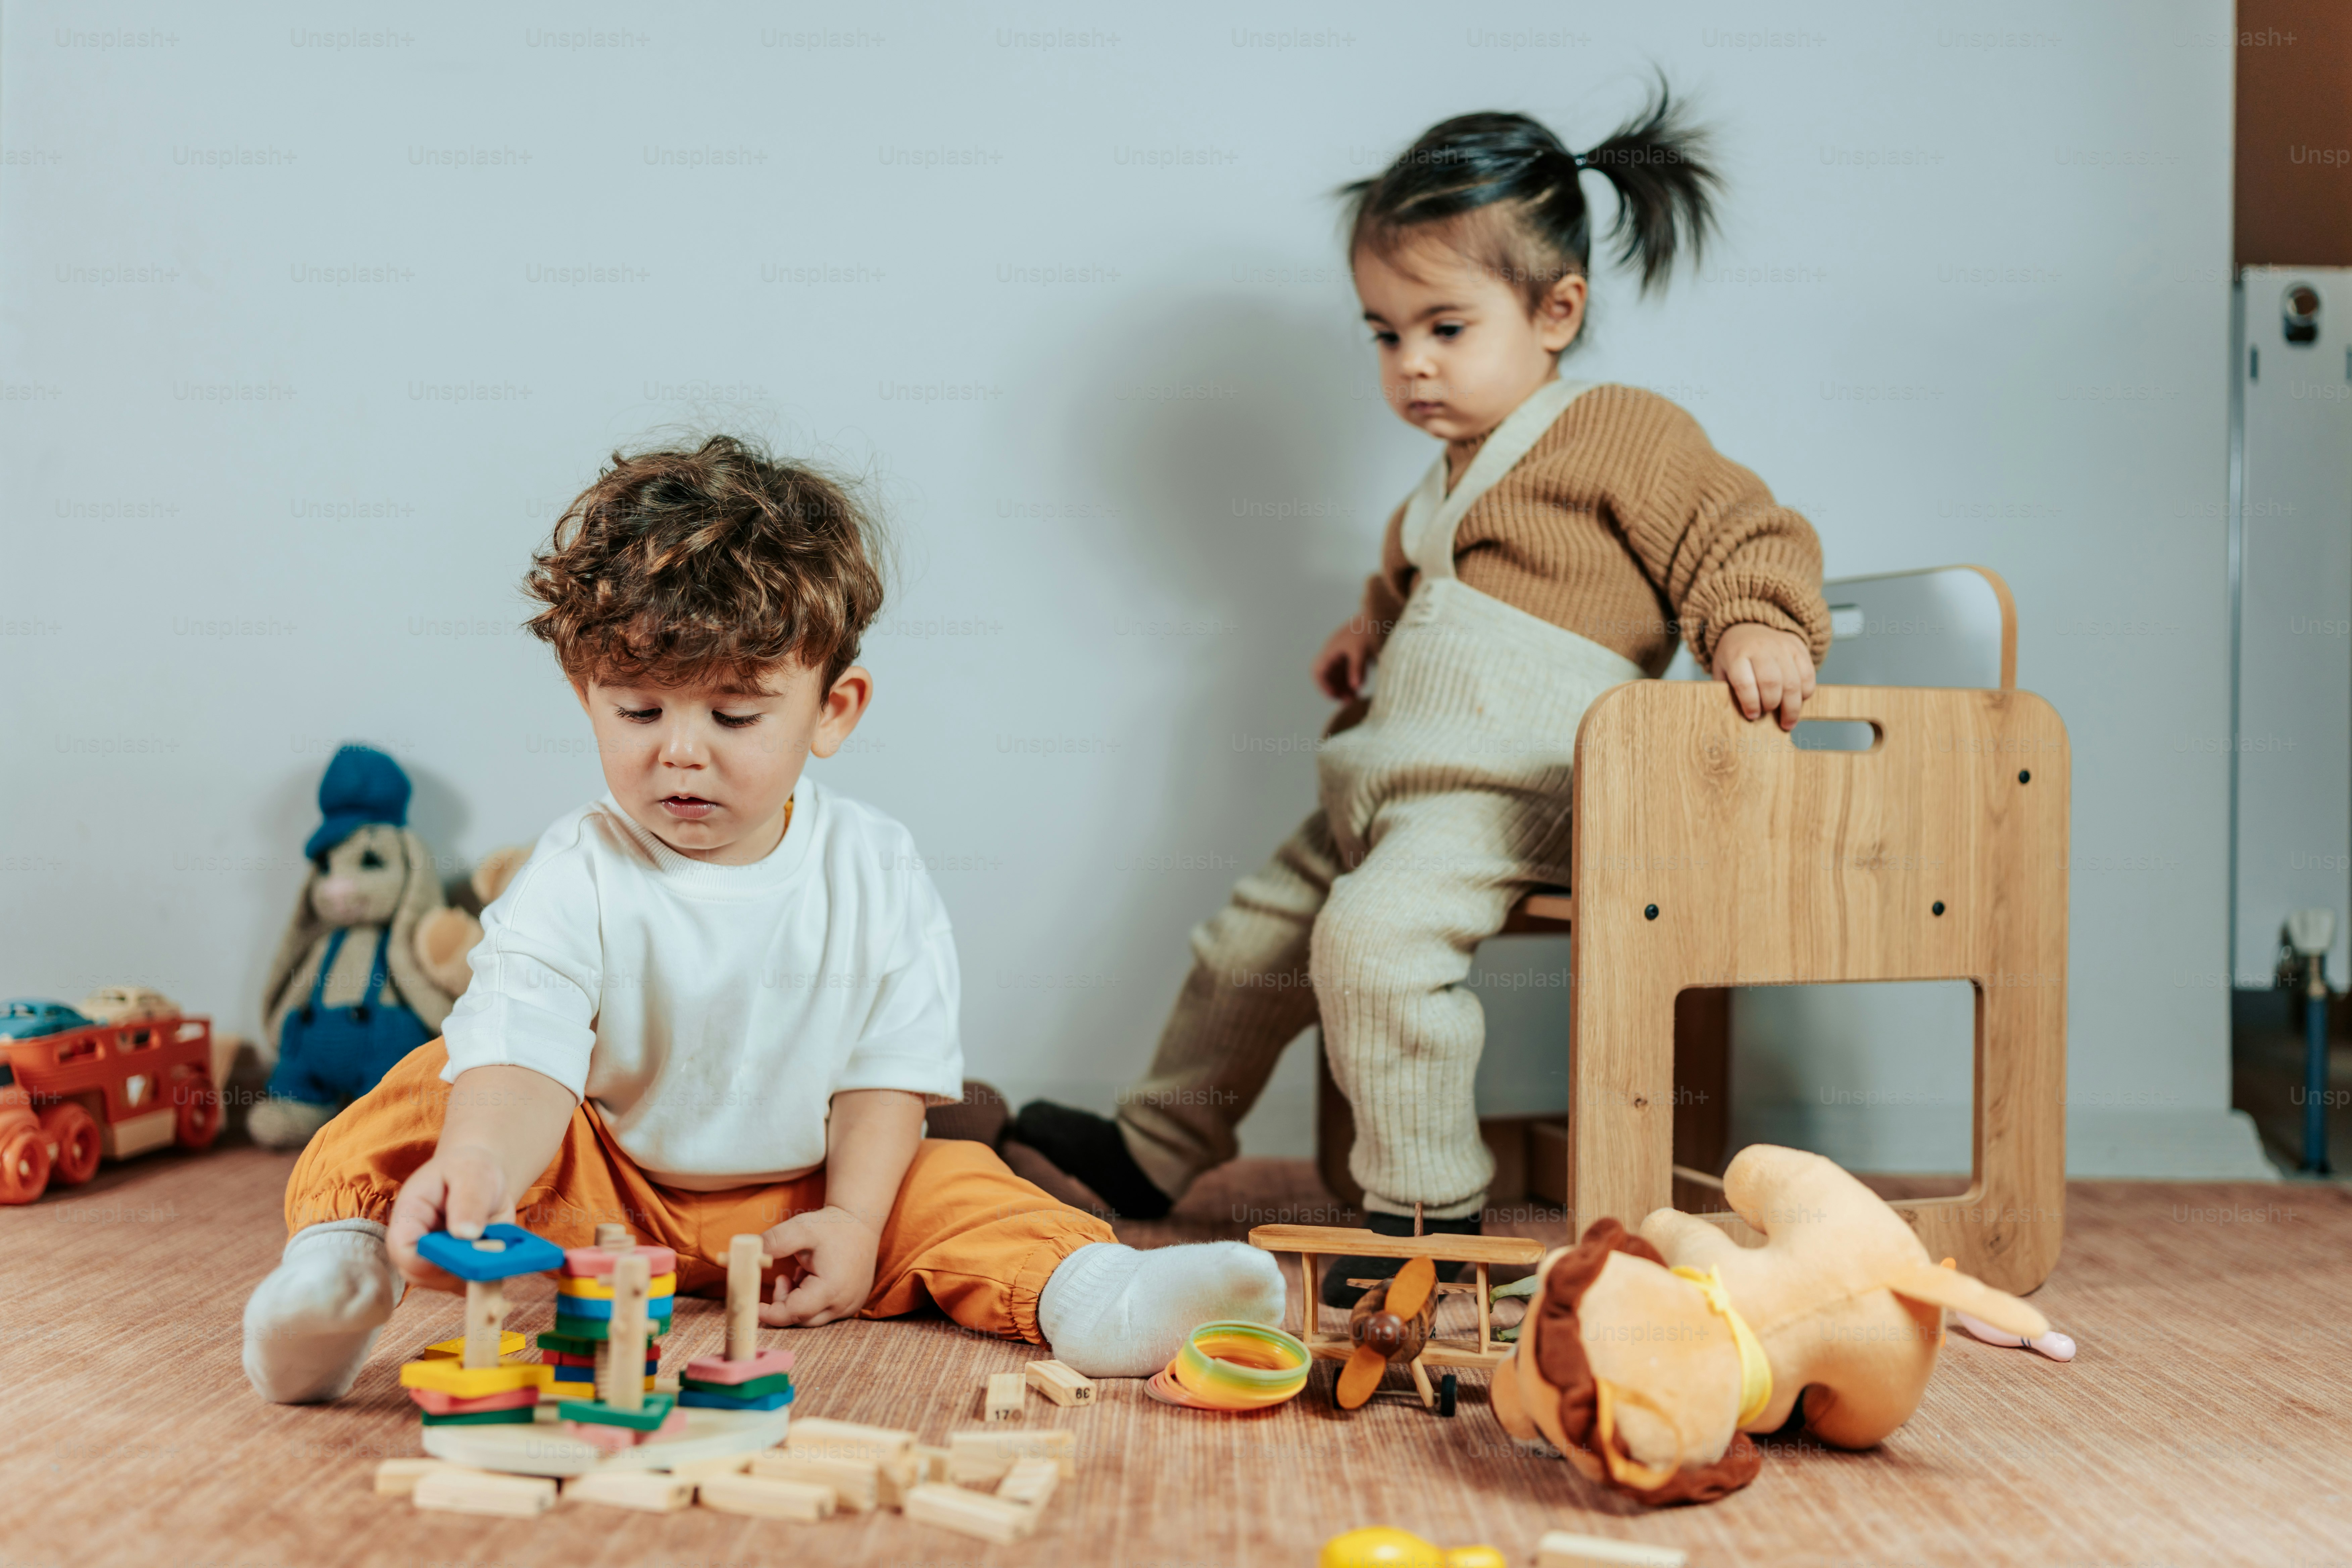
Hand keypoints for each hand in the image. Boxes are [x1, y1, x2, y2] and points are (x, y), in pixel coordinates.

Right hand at [386, 1143, 513, 1291]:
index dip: (428, 1260)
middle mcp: (416, 1245)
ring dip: (479, 1270)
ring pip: (452, 1283)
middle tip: (492, 1250)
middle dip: (460, 1268)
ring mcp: (435, 1261)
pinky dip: (492, 1273)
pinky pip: (473, 1283)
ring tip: (501, 1244)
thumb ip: (468, 1200)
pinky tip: (505, 1253)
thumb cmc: (469, 1170)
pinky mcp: (457, 1270)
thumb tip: (466, 1234)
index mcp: (408, 1216)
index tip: (461, 1254)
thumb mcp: (471, 1173)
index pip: (403, 1250)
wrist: (479, 1178)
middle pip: (426, 1275)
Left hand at [759, 1204, 880, 1327]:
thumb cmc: (831, 1225)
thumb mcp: (800, 1228)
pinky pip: (822, 1313)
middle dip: (783, 1304)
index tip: (755, 1306)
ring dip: (797, 1301)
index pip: (794, 1313)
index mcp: (831, 1287)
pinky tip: (812, 1279)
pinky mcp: (851, 1305)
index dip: (771, 1313)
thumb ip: (773, 1242)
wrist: (862, 1223)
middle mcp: (844, 1303)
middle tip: (783, 1278)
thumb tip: (740, 1257)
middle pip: (801, 1320)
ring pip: (811, 1318)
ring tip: (801, 1273)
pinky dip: (810, 1301)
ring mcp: (850, 1306)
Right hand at [1313, 622, 1380, 700]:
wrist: (1380, 612)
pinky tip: (1360, 690)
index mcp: (1331, 649)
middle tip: (1349, 702)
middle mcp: (1334, 651)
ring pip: (1338, 674)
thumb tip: (1355, 688)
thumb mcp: (1363, 650)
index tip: (1335, 696)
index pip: (1318, 670)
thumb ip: (1357, 669)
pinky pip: (1347, 671)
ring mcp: (1343, 652)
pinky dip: (1351, 681)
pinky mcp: (1354, 653)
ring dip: (1343, 687)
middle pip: (1328, 675)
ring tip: (1355, 699)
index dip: (1323, 685)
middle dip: (1336, 689)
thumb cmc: (1369, 629)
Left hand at [1710, 623, 1816, 729]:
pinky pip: (1808, 674)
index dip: (1750, 703)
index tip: (1752, 716)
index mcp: (1736, 655)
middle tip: (1773, 720)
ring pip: (1793, 681)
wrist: (1749, 627)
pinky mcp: (1798, 648)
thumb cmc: (1735, 657)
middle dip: (1772, 705)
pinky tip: (1799, 702)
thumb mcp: (1722, 670)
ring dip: (1792, 706)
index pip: (1744, 682)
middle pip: (1771, 682)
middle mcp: (1760, 649)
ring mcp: (1781, 647)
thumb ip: (1729, 691)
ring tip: (1788, 722)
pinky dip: (1805, 692)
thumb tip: (1744, 717)